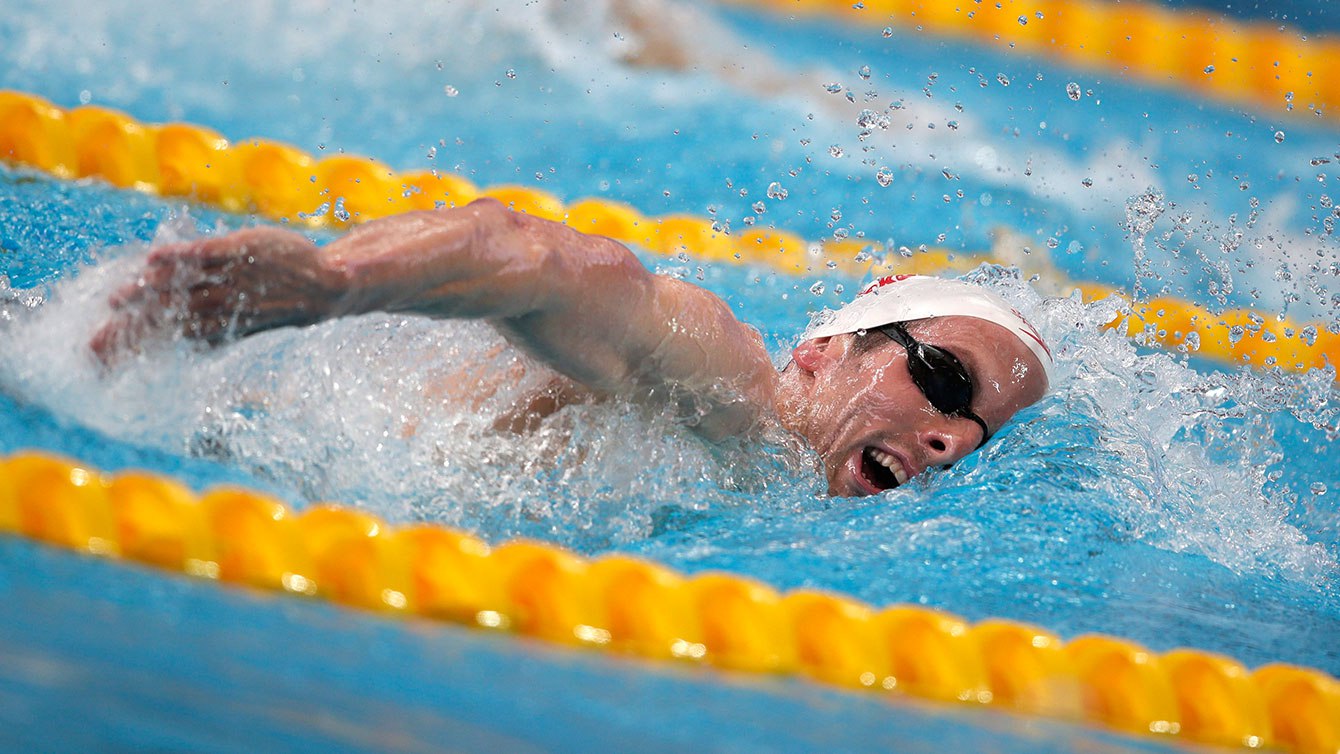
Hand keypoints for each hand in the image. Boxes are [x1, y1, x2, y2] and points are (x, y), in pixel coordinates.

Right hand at [90, 227, 343, 363]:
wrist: (327, 287)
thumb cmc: (278, 302)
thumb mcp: (239, 323)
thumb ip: (202, 327)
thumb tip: (167, 334)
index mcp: (213, 330)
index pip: (162, 341)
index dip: (128, 351)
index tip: (92, 363)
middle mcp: (217, 308)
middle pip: (164, 322)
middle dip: (128, 335)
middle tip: (91, 348)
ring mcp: (229, 280)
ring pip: (181, 290)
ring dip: (148, 294)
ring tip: (115, 301)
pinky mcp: (241, 252)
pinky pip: (207, 256)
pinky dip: (181, 258)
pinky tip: (154, 260)